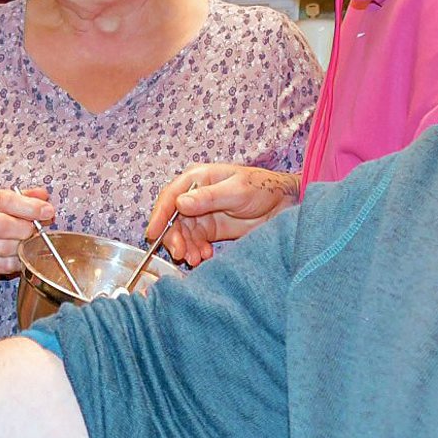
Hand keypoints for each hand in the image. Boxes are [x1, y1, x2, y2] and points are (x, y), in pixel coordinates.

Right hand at [0, 187, 53, 284]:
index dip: (30, 207)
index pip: (5, 200)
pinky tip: (17, 255)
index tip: (47, 211)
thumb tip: (43, 196)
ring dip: (22, 246)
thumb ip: (20, 198)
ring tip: (25, 241)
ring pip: (4, 248)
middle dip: (25, 229)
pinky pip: (3, 265)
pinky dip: (17, 261)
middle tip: (34, 229)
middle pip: (2, 225)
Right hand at [145, 163, 298, 265]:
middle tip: (181, 254)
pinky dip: (196, 251)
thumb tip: (180, 203)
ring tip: (196, 259)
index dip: (159, 215)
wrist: (283, 205)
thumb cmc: (262, 189)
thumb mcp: (237, 190)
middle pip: (173, 219)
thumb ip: (209, 197)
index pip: (170, 196)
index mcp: (198, 178)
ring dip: (185, 247)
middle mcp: (195, 196)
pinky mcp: (210, 230)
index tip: (153, 233)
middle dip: (174, 238)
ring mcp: (201, 214)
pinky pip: (195, 242)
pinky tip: (205, 256)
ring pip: (182, 234)